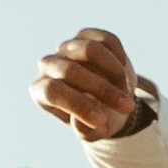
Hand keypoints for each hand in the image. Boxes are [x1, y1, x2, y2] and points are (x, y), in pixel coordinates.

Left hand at [32, 28, 151, 140]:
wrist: (109, 103)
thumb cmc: (96, 121)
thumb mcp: (91, 132)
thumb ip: (83, 131)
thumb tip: (80, 120)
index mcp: (41, 91)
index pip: (52, 91)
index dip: (77, 105)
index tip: (101, 121)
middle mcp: (49, 66)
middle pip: (71, 70)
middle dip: (103, 90)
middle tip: (126, 107)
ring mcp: (66, 47)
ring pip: (90, 50)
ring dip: (115, 72)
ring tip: (127, 92)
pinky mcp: (87, 36)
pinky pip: (107, 40)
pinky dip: (120, 59)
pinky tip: (124, 76)